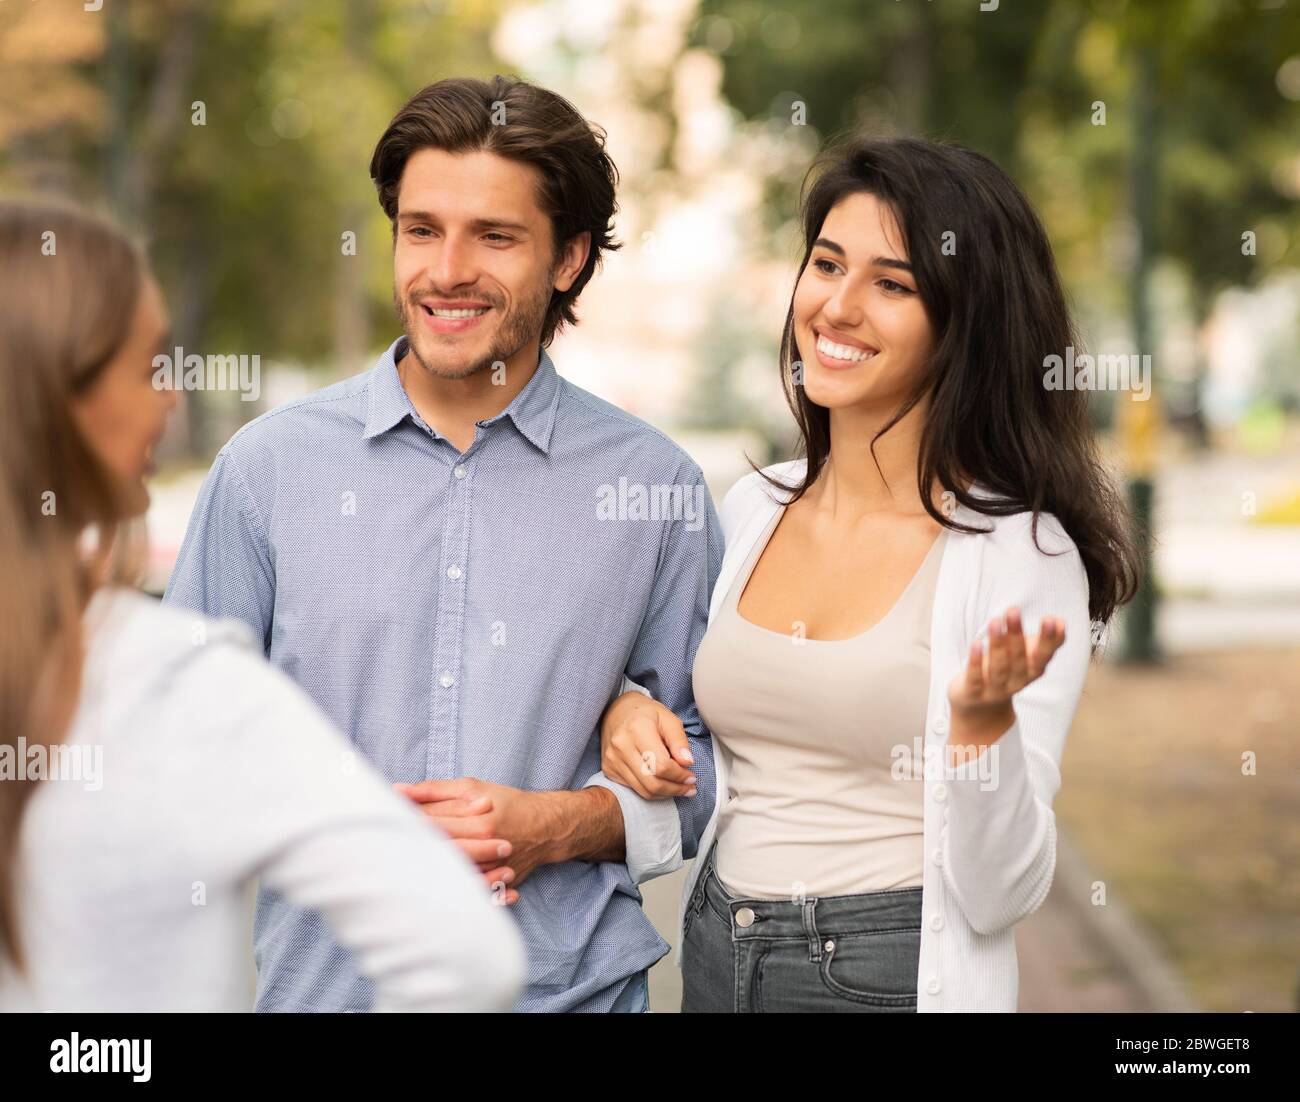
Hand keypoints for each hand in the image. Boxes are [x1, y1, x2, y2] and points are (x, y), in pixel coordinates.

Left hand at [393, 778, 565, 900]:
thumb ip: (434, 790)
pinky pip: (475, 896)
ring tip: (401, 879)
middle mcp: (487, 847)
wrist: (548, 826)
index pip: (432, 826)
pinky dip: (457, 896)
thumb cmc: (507, 802)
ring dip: (429, 878)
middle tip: (384, 856)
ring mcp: (494, 869)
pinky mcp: (499, 884)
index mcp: (479, 820)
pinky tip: (433, 900)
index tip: (384, 827)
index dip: (406, 827)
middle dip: (413, 853)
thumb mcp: (472, 787)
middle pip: (441, 855)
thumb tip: (398, 791)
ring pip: (455, 879)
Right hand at [600, 691, 695, 799]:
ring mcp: (612, 759)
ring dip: (666, 793)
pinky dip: (652, 791)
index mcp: (637, 729)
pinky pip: (634, 789)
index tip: (691, 776)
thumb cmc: (647, 714)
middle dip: (675, 789)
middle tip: (689, 787)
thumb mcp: (669, 719)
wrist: (617, 711)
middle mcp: (621, 746)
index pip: (662, 765)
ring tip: (679, 788)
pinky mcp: (609, 769)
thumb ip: (679, 741)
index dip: (680, 776)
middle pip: (652, 782)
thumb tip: (688, 762)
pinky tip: (663, 784)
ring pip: (644, 790)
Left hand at [946, 606, 1065, 751]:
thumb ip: (1047, 642)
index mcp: (1031, 672)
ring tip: (995, 621)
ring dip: (997, 645)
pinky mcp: (973, 693)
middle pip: (1018, 659)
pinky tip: (976, 644)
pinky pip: (975, 678)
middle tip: (1014, 611)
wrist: (981, 709)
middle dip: (1016, 635)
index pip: (1043, 656)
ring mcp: (994, 690)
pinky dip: (975, 662)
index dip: (1048, 640)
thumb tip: (1061, 622)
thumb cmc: (1008, 672)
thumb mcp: (1028, 658)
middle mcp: (1016, 682)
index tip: (1051, 619)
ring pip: (998, 668)